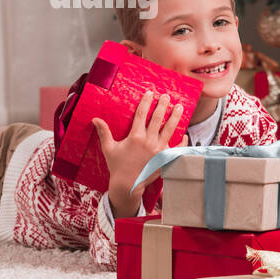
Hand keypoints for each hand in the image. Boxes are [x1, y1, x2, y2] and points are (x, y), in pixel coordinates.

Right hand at [92, 90, 183, 218]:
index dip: (146, 101)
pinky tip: (185, 135)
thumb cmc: (117, 166)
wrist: (128, 185)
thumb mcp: (108, 148)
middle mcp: (149, 142)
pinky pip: (177, 148)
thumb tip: (94, 119)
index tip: (150, 92)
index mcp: (135, 137)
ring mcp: (159, 151)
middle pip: (157, 118)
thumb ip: (103, 132)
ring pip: (170, 130)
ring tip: (179, 107)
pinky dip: (182, 142)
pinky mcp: (165, 159)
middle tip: (166, 96)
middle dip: (162, 105)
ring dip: (175, 117)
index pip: (141, 114)